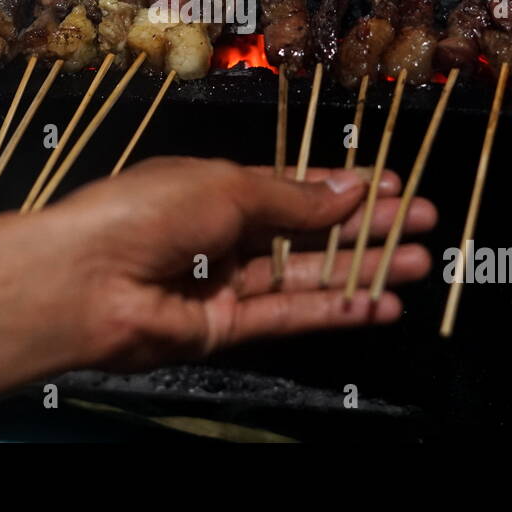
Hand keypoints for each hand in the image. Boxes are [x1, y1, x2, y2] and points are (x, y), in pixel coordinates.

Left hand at [40, 157, 435, 371]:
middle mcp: (228, 235)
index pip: (294, 188)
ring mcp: (229, 283)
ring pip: (309, 276)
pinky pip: (291, 316)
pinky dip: (337, 311)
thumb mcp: (227, 186)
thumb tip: (350, 189)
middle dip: (367, 226)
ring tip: (418, 261)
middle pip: (310, 233)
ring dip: (364, 269)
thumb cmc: (149, 210)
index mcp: (219, 188)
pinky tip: (381, 304)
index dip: (343, 186)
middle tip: (424, 220)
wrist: (86, 279)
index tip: (394, 183)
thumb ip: (292, 197)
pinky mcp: (229, 329)